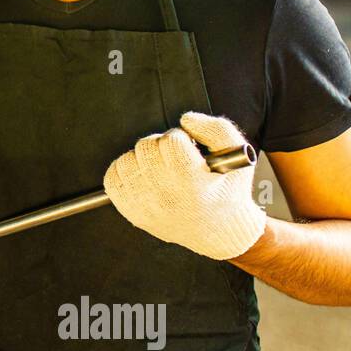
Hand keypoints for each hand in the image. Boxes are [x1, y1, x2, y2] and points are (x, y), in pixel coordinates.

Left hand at [104, 111, 265, 260]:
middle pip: (146, 147)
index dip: (180, 138)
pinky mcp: (132, 213)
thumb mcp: (238, 157)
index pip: (170, 141)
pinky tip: (144, 175)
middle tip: (174, 158)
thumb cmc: (227, 190)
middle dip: (160, 145)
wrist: (219, 232)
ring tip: (160, 168)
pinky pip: (112, 178)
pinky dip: (124, 171)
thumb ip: (216, 129)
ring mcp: (146, 207)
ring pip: (126, 160)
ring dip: (141, 158)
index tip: (188, 149)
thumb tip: (185, 119)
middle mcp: (166, 197)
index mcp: (192, 184)